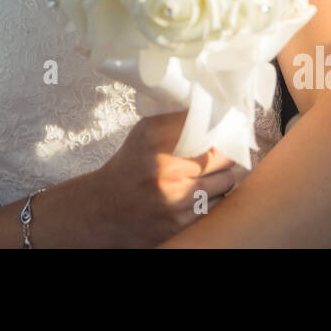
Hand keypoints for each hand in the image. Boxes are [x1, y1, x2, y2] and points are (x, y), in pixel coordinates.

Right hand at [89, 111, 240, 247]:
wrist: (102, 209)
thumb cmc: (129, 167)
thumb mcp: (144, 134)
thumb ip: (175, 119)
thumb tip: (213, 107)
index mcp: (154, 138)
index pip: (207, 123)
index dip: (223, 124)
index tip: (229, 124)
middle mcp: (164, 167)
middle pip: (222, 154)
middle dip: (225, 153)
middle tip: (222, 152)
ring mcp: (173, 198)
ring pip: (225, 181)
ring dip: (222, 177)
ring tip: (210, 174)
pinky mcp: (179, 222)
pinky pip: (215, 205)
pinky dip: (212, 198)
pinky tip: (199, 193)